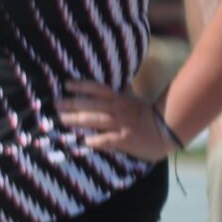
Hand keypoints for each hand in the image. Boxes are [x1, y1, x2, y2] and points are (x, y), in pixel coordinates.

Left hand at [59, 80, 178, 160]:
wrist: (167, 130)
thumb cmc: (144, 114)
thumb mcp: (131, 99)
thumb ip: (120, 91)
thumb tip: (113, 79)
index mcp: (119, 99)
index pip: (99, 89)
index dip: (83, 85)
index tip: (66, 84)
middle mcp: (118, 110)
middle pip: (92, 104)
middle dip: (73, 103)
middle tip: (55, 103)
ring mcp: (121, 125)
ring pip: (97, 120)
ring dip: (78, 120)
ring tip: (62, 119)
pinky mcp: (125, 140)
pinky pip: (109, 140)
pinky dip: (97, 140)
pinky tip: (85, 142)